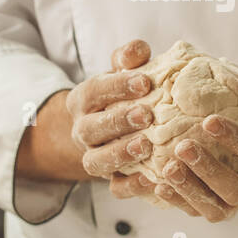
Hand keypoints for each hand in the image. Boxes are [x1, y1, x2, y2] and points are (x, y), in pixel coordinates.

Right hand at [64, 39, 200, 215]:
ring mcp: (94, 157)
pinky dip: (132, 186)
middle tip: (146, 115)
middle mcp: (83, 130)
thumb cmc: (122, 94)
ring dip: (121, 154)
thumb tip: (139, 49)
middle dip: (119, 121)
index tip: (145, 81)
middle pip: (92, 129)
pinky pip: (115, 188)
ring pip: (97, 162)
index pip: (94, 91)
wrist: (107, 129)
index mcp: (83, 100)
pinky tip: (154, 179)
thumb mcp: (122, 72)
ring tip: (147, 146)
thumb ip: (128, 59)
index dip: (117, 86)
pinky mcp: (110, 180)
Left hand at [159, 63, 237, 221]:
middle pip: (237, 191)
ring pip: (217, 209)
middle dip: (209, 171)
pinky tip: (157, 184)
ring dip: (190, 191)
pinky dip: (178, 200)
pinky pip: (198, 210)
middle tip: (183, 147)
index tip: (210, 121)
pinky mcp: (220, 205)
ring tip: (166, 169)